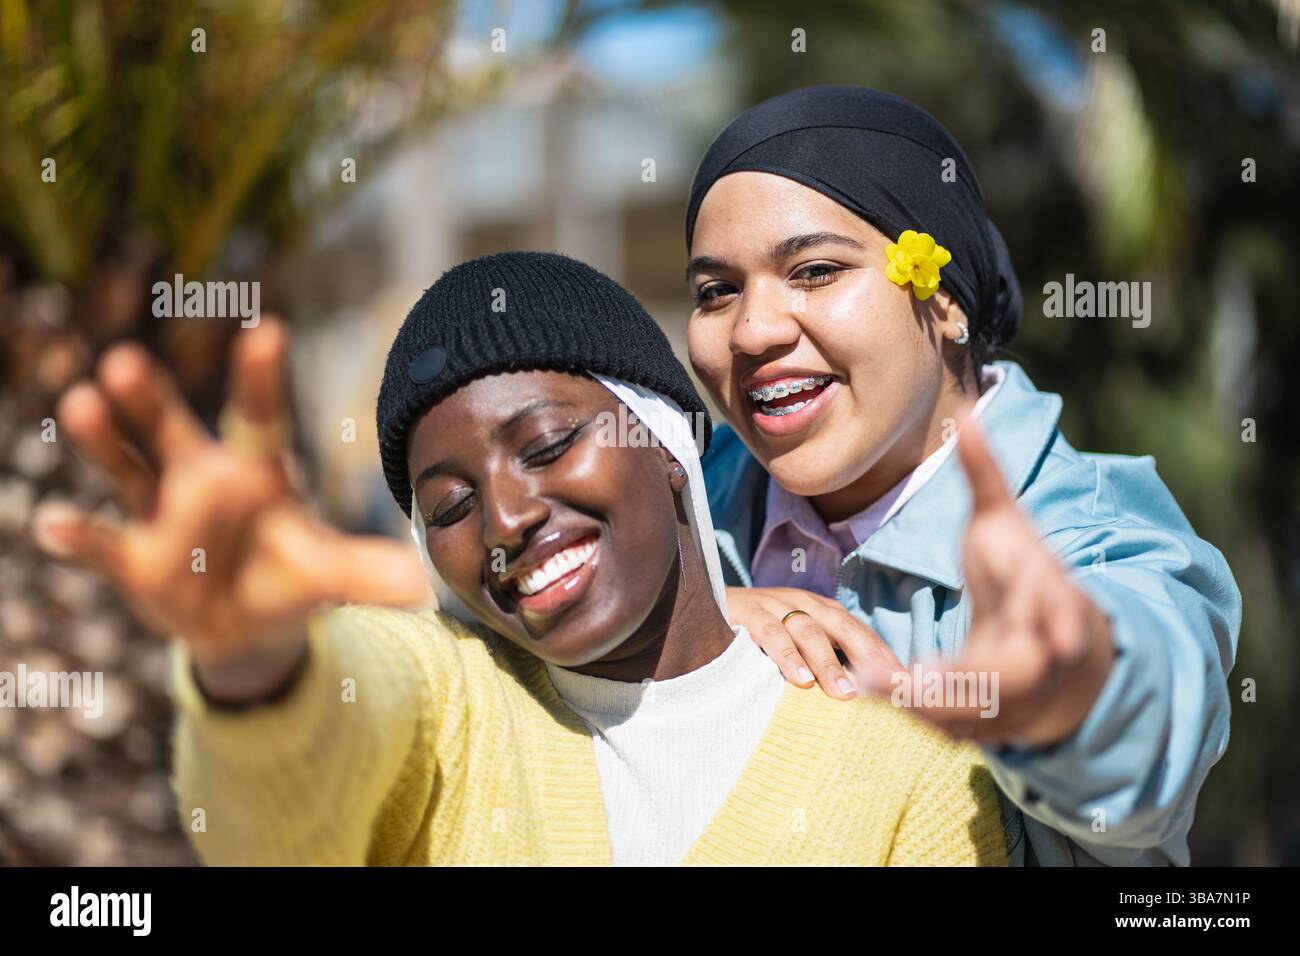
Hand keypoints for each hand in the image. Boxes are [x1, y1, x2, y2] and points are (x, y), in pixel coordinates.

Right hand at [30, 319, 428, 667]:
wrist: (244, 623)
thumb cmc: (287, 576)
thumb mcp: (327, 573)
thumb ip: (365, 572)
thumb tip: (422, 584)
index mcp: (255, 472)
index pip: (260, 415)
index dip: (261, 376)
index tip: (267, 327)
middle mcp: (201, 480)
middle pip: (174, 430)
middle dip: (150, 398)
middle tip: (124, 358)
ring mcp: (162, 514)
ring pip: (129, 468)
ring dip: (104, 439)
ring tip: (82, 403)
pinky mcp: (134, 557)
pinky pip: (103, 543)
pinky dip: (79, 536)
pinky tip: (54, 523)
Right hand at [727, 586, 901, 699]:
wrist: (703, 607)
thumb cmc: (756, 637)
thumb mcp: (794, 645)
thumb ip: (822, 661)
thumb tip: (859, 698)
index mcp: (821, 611)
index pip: (861, 632)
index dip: (884, 657)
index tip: (907, 686)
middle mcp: (803, 603)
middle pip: (844, 628)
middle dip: (869, 658)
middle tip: (890, 688)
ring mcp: (775, 605)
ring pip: (810, 632)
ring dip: (828, 664)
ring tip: (845, 693)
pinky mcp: (747, 613)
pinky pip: (771, 634)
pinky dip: (787, 656)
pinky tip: (800, 681)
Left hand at [889, 410, 1114, 747]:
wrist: (1056, 654)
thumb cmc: (1024, 577)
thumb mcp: (1008, 524)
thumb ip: (985, 475)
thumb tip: (963, 413)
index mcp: (1051, 601)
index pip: (1056, 607)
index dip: (1056, 618)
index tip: (1053, 635)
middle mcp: (1035, 653)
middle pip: (1017, 672)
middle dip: (975, 677)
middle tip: (924, 679)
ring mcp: (1010, 692)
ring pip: (972, 707)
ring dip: (927, 702)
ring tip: (872, 683)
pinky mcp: (980, 716)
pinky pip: (945, 721)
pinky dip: (909, 709)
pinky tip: (866, 690)